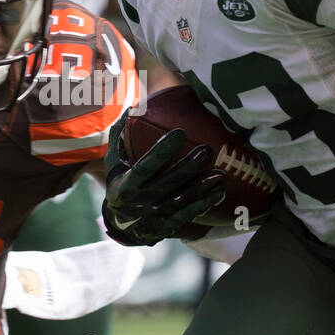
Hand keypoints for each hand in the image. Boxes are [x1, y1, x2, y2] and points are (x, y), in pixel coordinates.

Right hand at [101, 115, 224, 245]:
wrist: (118, 222)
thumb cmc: (120, 182)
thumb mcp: (114, 161)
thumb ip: (120, 137)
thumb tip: (133, 107)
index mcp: (125, 185)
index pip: (145, 166)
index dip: (162, 150)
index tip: (180, 132)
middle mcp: (139, 203)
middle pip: (167, 183)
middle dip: (188, 167)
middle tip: (207, 150)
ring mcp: (153, 217)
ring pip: (180, 201)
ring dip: (202, 188)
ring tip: (220, 174)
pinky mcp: (165, 227)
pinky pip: (187, 215)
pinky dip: (203, 204)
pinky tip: (218, 192)